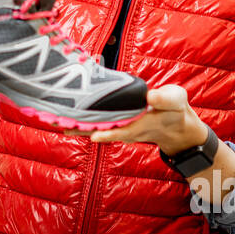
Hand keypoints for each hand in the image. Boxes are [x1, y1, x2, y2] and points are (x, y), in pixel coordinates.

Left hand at [67, 84, 209, 157]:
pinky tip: (68, 117)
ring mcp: (122, 127)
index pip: (124, 129)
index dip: (110, 132)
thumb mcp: (176, 100)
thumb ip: (165, 99)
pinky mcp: (117, 123)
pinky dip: (84, 121)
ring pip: (97, 128)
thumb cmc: (175, 110)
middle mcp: (129, 128)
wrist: (175, 125)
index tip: (95, 136)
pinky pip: (98, 123)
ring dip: (79, 127)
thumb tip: (150, 97)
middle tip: (63, 127)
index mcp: (143, 123)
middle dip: (84, 130)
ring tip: (58, 123)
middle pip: (103, 131)